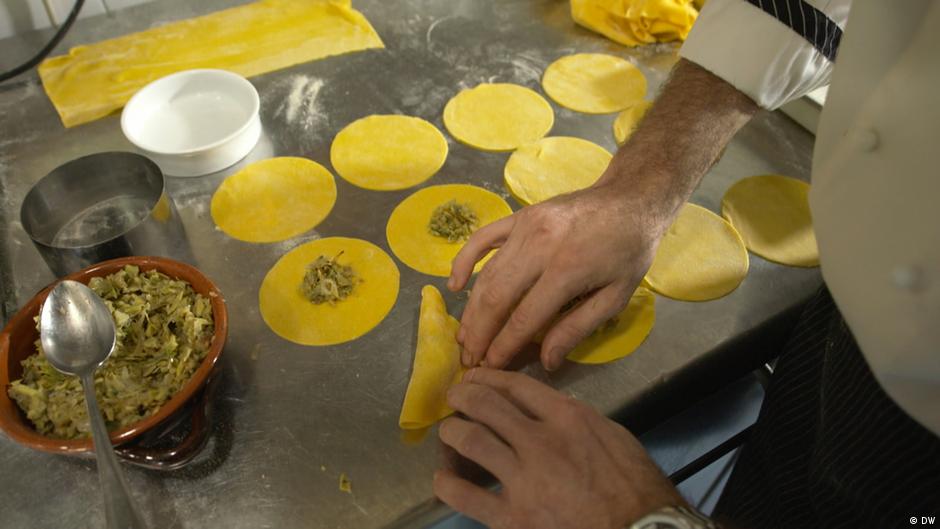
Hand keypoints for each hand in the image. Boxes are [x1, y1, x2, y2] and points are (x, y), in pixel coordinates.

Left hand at [434, 368, 684, 528]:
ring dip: (451, 432)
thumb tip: (549, 410)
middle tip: (454, 398)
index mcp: (568, 417)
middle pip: (486, 404)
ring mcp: (523, 479)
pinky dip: (447, 483)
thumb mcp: (612, 436)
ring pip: (470, 441)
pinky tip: (444, 480)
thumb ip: (575, 419)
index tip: (475, 377)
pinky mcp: (512, 518)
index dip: (488, 377)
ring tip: (448, 433)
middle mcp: (541, 441)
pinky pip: (465, 495)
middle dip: (463, 396)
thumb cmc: (635, 488)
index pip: (516, 385)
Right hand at [449, 178, 667, 370]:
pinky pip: (483, 239)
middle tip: (469, 358)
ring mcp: (525, 227)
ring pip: (487, 273)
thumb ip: (577, 328)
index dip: (504, 345)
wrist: (631, 198)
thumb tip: (546, 362)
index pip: (524, 317)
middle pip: (497, 297)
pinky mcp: (519, 216)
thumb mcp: (615, 296)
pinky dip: (464, 261)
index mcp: (567, 270)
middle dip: (479, 332)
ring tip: (464, 336)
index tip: (491, 366)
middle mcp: (540, 247)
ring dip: (471, 308)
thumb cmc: (629, 251)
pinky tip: (454, 285)